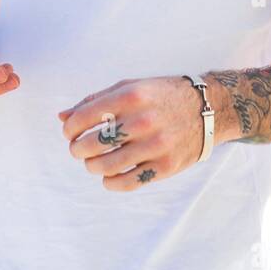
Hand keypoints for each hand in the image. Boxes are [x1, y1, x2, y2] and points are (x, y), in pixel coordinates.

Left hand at [58, 76, 206, 190]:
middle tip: (79, 149)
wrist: (209, 109)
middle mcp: (142, 120)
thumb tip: (62, 116)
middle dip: (78, 149)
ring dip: (92, 166)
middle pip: (92, 144)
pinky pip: (127, 182)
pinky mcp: (165, 166)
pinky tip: (108, 176)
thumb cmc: (162, 96)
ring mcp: (155, 145)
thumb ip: (95, 100)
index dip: (69, 129)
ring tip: (93, 162)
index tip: (69, 133)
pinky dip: (111, 182)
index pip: (83, 118)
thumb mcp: (130, 87)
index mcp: (130, 96)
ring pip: (106, 166)